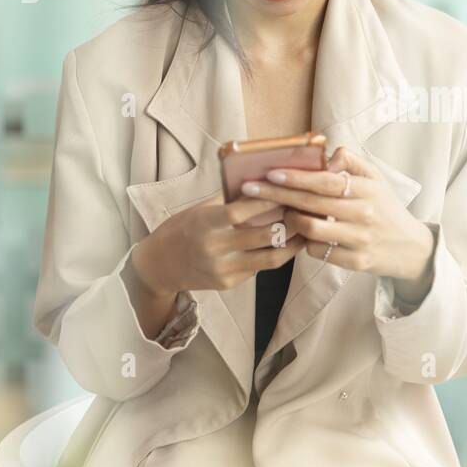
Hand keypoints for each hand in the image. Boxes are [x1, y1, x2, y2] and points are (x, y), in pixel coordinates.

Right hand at [130, 194, 304, 298]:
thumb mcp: (199, 210)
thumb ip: (227, 200)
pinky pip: (258, 269)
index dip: (266, 202)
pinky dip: (274, 255)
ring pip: (269, 258)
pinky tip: (288, 244)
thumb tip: (261, 183)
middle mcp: (214, 248)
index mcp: (204, 224)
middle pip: (263, 237)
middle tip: (307, 210)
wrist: (158, 266)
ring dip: (292, 244)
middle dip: (290, 223)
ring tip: (306, 230)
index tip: (287, 191)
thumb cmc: (181, 230)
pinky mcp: (228, 284)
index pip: (240, 211)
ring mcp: (222, 269)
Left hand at [241, 146, 433, 290]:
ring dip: (289, 220)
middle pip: (311, 203)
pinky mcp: (357, 262)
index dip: (295, 177)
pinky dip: (304, 242)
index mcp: (367, 189)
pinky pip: (318, 252)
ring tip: (280, 212)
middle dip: (276, 195)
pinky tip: (297, 234)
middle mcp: (364, 214)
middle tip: (251, 190)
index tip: (270, 173)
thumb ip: (351, 161)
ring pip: (311, 229)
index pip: (324, 181)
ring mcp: (360, 240)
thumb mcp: (376, 178)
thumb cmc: (384, 207)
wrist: (410, 247)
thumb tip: (328, 157)